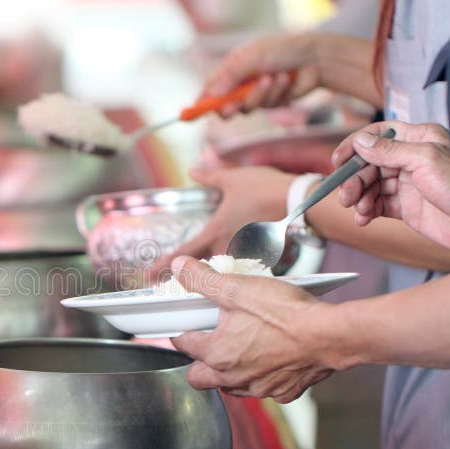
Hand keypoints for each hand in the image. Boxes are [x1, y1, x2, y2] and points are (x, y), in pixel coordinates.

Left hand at [148, 166, 294, 279]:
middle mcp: (226, 248)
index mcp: (214, 232)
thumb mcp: (231, 179)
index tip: (149, 276)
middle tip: (194, 264)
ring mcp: (245, 255)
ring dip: (224, 261)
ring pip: (227, 263)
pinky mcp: (264, 257)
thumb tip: (193, 170)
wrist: (300, 200)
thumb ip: (210, 177)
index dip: (163, 265)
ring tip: (234, 250)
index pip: (183, 254)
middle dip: (199, 266)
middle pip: (205, 264)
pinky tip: (252, 249)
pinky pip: (247, 262)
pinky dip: (245, 258)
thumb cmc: (264, 188)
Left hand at [169, 256, 342, 402]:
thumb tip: (180, 268)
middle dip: (198, 363)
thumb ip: (203, 279)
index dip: (182, 332)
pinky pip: (264, 388)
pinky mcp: (284, 392)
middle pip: (200, 378)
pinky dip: (262, 375)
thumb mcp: (237, 288)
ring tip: (240, 347)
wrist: (330, 335)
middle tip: (209, 342)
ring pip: (231, 386)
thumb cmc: (285, 313)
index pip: (183, 345)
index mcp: (217, 354)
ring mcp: (259, 388)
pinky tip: (271, 357)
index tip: (186, 324)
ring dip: (229, 371)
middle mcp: (234, 377)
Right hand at [203, 33, 320, 116]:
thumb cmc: (280, 50)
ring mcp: (256, 95)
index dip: (200, 104)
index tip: (190, 116)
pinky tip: (285, 80)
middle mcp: (240, 84)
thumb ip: (230, 77)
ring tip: (272, 77)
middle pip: (223, 108)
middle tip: (232, 106)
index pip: (209, 91)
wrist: (314, 57)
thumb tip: (211, 96)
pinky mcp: (272, 103)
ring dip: (259, 95)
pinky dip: (276, 93)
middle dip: (229, 108)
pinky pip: (267, 106)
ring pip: (247, 109)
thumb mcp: (250, 58)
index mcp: (231, 70)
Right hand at [332, 121, 449, 252]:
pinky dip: (366, 211)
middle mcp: (411, 160)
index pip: (378, 135)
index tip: (338, 160)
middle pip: (370, 165)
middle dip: (354, 179)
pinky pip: (378, 206)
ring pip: (371, 187)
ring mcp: (407, 185)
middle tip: (345, 194)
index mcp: (418, 140)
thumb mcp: (425, 160)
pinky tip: (363, 217)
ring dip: (359, 197)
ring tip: (356, 209)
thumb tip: (361, 142)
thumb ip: (390, 150)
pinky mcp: (406, 207)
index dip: (355, 146)